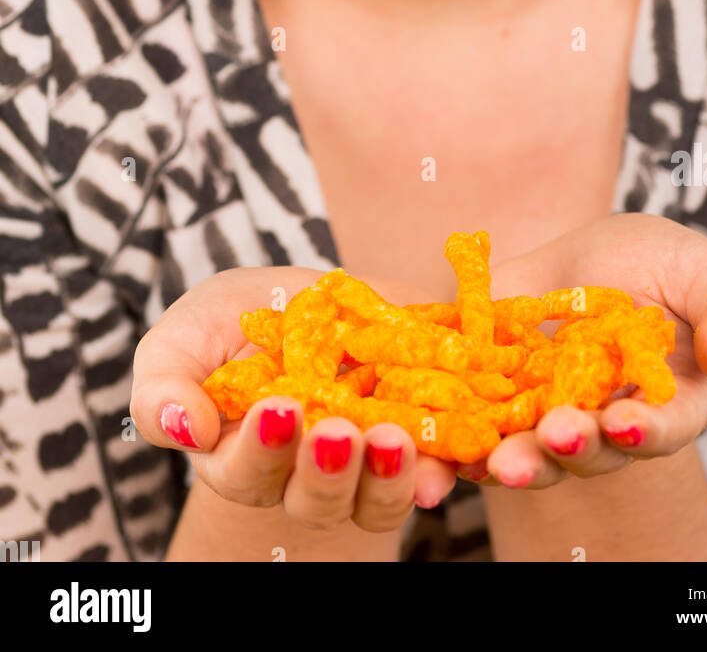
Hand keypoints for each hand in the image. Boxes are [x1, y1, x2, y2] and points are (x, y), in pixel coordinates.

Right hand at [130, 266, 458, 531]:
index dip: (261, 449)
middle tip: (339, 430)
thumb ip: (163, 389)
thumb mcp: (181, 339)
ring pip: (375, 500)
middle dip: (327, 470)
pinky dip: (443, 462)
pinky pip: (432, 468)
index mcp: (241, 459)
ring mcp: (363, 464)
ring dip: (387, 478)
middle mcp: (303, 477)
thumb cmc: (228, 322)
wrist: (307, 297)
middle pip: (315, 500)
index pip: (247, 472)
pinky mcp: (416, 438)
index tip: (277, 407)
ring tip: (397, 439)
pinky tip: (451, 446)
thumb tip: (186, 428)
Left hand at [450, 213, 706, 492]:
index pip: (662, 427)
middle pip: (592, 452)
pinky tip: (441, 452)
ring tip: (494, 460)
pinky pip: (476, 431)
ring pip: (531, 453)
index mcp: (667, 403)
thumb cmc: (661, 266)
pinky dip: (457, 446)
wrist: (588, 258)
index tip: (627, 423)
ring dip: (513, 461)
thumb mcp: (705, 272)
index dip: (646, 430)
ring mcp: (548, 418)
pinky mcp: (497, 401)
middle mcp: (605, 425)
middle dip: (572, 448)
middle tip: (554, 435)